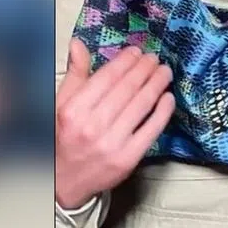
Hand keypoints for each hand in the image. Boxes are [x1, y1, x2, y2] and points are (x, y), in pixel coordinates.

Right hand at [54, 39, 173, 208]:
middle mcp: (92, 126)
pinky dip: (163, 111)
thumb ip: (74, 75)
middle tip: (154, 59)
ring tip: (164, 72)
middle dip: (144, 70)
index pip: (106, 78)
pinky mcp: (128, 158)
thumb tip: (78, 44)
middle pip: (127, 89)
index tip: (136, 52)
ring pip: (141, 106)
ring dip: (156, 85)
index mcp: (73, 110)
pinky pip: (151, 129)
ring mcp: (112, 143)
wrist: (63, 182)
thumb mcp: (60, 105)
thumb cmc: (63, 139)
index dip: (125, 62)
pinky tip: (168, 98)